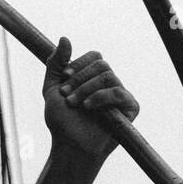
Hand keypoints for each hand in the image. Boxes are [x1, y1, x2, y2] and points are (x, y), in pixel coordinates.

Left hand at [43, 37, 139, 158]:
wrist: (70, 145)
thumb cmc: (62, 121)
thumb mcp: (52, 88)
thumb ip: (56, 63)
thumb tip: (65, 38)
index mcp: (93, 77)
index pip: (94, 56)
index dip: (79, 63)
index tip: (65, 76)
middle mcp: (109, 84)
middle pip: (101, 64)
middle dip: (80, 79)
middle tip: (66, 96)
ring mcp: (121, 95)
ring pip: (108, 76)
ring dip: (86, 89)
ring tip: (75, 104)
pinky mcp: (130, 108)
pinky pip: (120, 92)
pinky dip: (101, 97)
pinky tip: (88, 107)